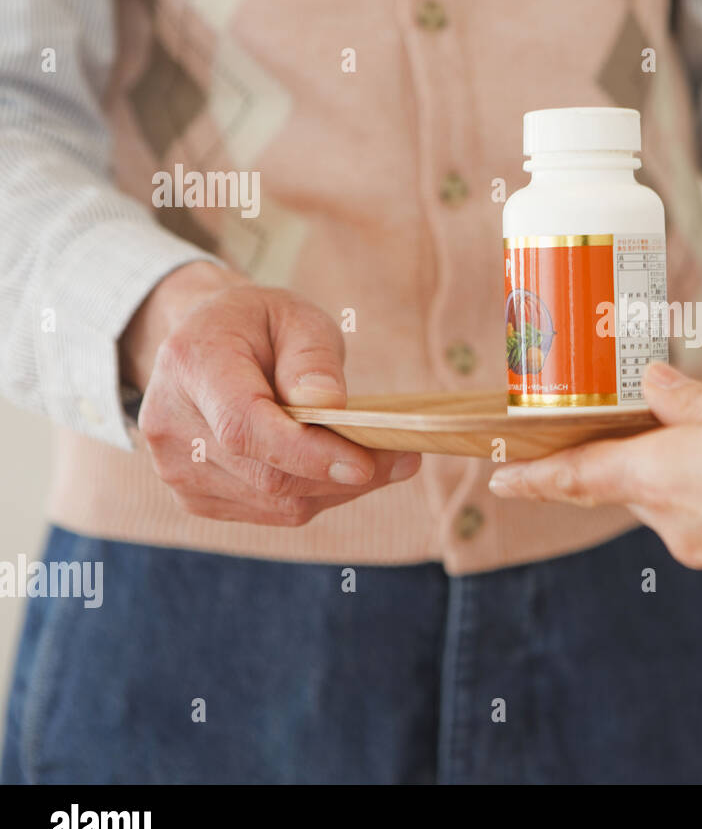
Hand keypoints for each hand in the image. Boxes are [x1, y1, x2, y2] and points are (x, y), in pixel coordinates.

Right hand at [121, 261, 420, 524]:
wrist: (204, 345)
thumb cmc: (259, 326)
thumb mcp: (295, 317)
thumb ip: (313, 358)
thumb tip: (330, 406)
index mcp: (192, 364)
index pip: (244, 427)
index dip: (305, 453)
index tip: (363, 463)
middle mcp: (170, 422)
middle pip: (264, 473)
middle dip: (340, 474)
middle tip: (405, 458)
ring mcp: (175, 467)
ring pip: (271, 501)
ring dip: (334, 489)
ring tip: (380, 461)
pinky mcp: (194, 496)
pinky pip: (266, 512)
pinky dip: (312, 496)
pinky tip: (336, 470)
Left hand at [488, 361, 701, 619]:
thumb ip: (701, 399)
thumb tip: (657, 390)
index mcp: (665, 474)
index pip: (575, 476)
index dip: (532, 474)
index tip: (499, 473)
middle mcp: (677, 519)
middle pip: (624, 482)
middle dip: (613, 451)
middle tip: (618, 412)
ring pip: (670, 496)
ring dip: (671, 464)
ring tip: (700, 423)